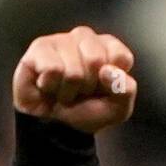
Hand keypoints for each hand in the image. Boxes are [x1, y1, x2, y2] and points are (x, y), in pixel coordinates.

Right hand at [12, 26, 136, 133]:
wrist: (56, 126)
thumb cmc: (86, 112)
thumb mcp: (117, 109)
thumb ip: (125, 90)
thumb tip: (108, 71)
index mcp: (108, 48)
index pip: (120, 55)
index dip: (113, 81)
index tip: (103, 89)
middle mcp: (85, 38)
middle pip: (95, 60)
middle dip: (88, 86)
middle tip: (81, 91)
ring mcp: (61, 40)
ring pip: (73, 70)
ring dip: (69, 91)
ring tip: (64, 90)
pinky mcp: (40, 48)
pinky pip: (52, 69)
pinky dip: (51, 87)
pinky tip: (48, 85)